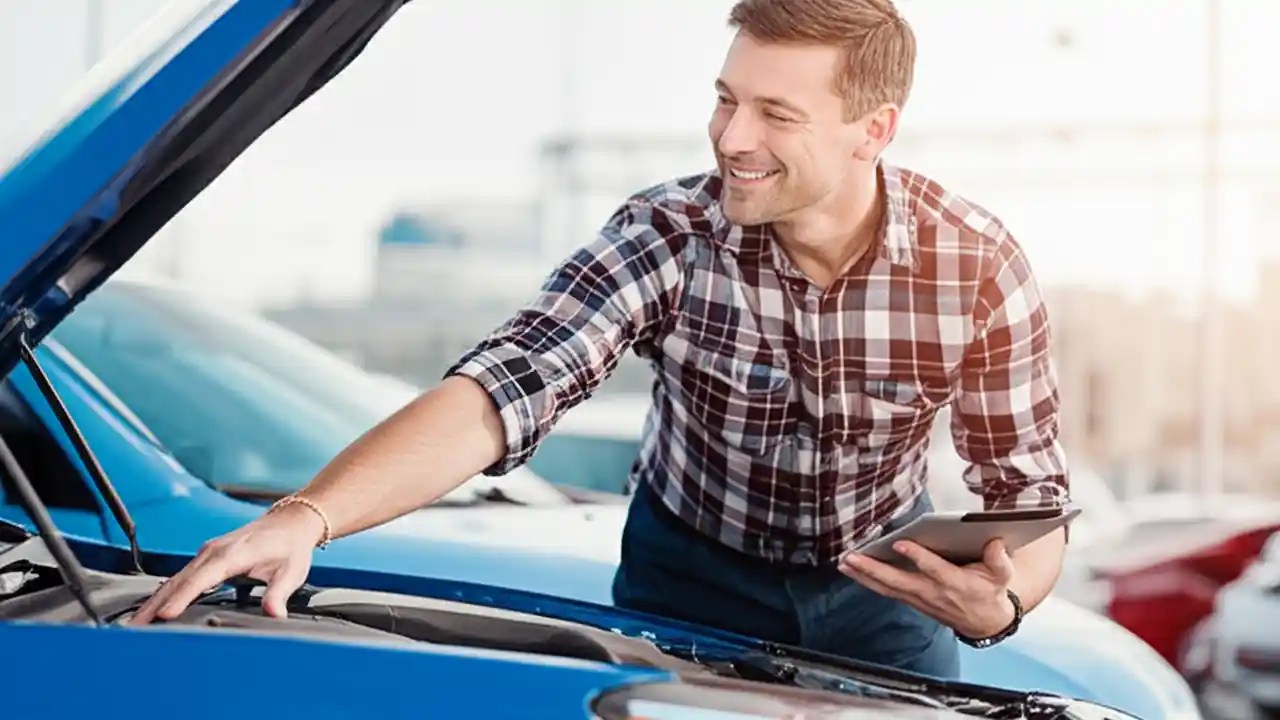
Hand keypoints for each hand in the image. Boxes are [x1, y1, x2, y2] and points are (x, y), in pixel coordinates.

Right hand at [130, 503, 324, 624]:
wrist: (290, 522)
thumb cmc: (289, 545)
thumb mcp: (291, 571)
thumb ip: (278, 593)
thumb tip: (273, 613)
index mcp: (233, 554)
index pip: (202, 579)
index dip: (183, 597)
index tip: (166, 615)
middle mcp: (214, 551)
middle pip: (179, 580)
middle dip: (157, 604)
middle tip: (136, 628)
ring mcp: (208, 553)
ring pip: (176, 579)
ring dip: (156, 600)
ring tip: (137, 623)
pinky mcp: (207, 557)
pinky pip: (182, 577)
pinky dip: (166, 593)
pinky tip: (155, 608)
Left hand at [839, 538, 1016, 639]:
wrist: (985, 623)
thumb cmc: (990, 591)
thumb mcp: (1002, 575)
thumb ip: (999, 559)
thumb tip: (995, 541)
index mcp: (955, 583)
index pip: (934, 569)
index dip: (917, 557)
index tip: (900, 542)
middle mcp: (932, 592)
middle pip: (899, 581)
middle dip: (874, 569)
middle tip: (852, 557)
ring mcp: (919, 599)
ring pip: (887, 588)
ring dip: (863, 576)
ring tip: (843, 562)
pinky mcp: (912, 600)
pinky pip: (886, 591)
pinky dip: (868, 581)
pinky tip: (851, 570)